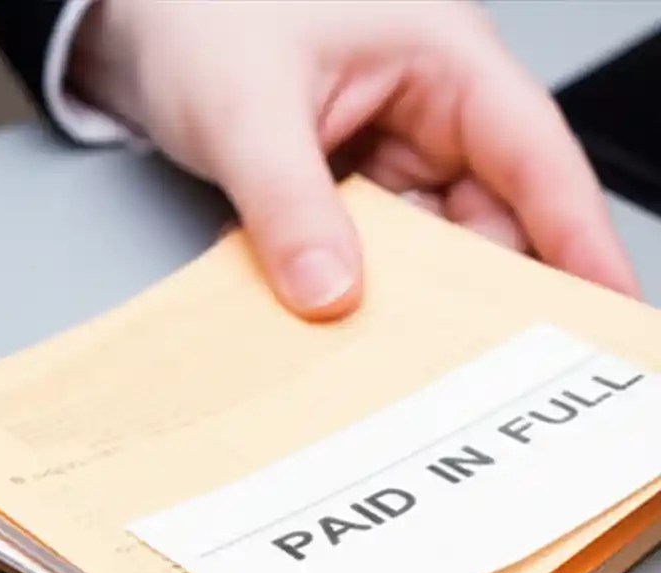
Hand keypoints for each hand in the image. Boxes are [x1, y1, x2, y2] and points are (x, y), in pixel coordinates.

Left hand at [67, 0, 637, 318]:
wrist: (132, 22)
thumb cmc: (199, 15)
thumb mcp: (247, 109)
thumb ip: (288, 202)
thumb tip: (331, 292)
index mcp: (440, 58)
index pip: (534, 153)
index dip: (580, 235)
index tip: (607, 308)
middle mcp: (426, 105)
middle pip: (489, 212)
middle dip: (488, 291)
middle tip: (491, 371)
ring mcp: (385, 147)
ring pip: (428, 241)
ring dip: (416, 298)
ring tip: (410, 366)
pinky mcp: (343, 182)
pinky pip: (373, 246)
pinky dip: (363, 286)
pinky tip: (350, 330)